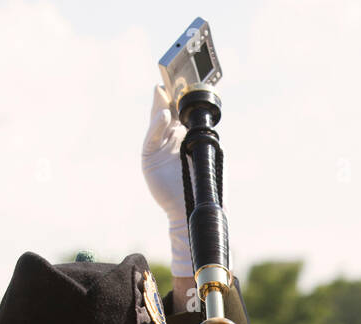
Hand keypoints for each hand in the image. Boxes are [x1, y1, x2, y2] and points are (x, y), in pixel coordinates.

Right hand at [140, 84, 190, 276]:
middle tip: (170, 77)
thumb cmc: (205, 184)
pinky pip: (152, 137)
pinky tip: (163, 114)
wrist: (192, 208)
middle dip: (168, 95)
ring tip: (163, 91)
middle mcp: (172, 138)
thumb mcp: (209, 155)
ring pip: (158, 120)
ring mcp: (160, 147)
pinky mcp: (150, 158)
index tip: (185, 80)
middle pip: (168, 111)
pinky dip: (156, 125)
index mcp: (187, 136)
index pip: (182, 112)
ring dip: (160, 105)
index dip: (182, 97)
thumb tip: (211, 116)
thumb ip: (206, 136)